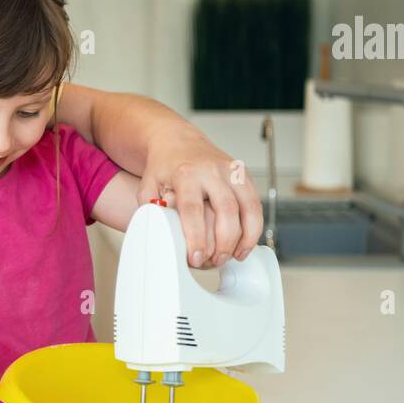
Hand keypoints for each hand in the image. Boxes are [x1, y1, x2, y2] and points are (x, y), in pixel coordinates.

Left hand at [137, 134, 263, 268]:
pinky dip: (254, 227)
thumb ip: (151, 210)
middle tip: (215, 261)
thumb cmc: (163, 167)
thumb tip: (160, 234)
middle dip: (224, 242)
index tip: (195, 258)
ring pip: (248, 207)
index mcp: (185, 174)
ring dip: (245, 237)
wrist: (178, 141)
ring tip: (234, 257)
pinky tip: (244, 244)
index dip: (196, 237)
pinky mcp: (243, 174)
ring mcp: (230, 171)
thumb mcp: (148, 186)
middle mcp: (211, 170)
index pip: (193, 209)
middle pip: (226, 210)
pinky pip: (255, 204)